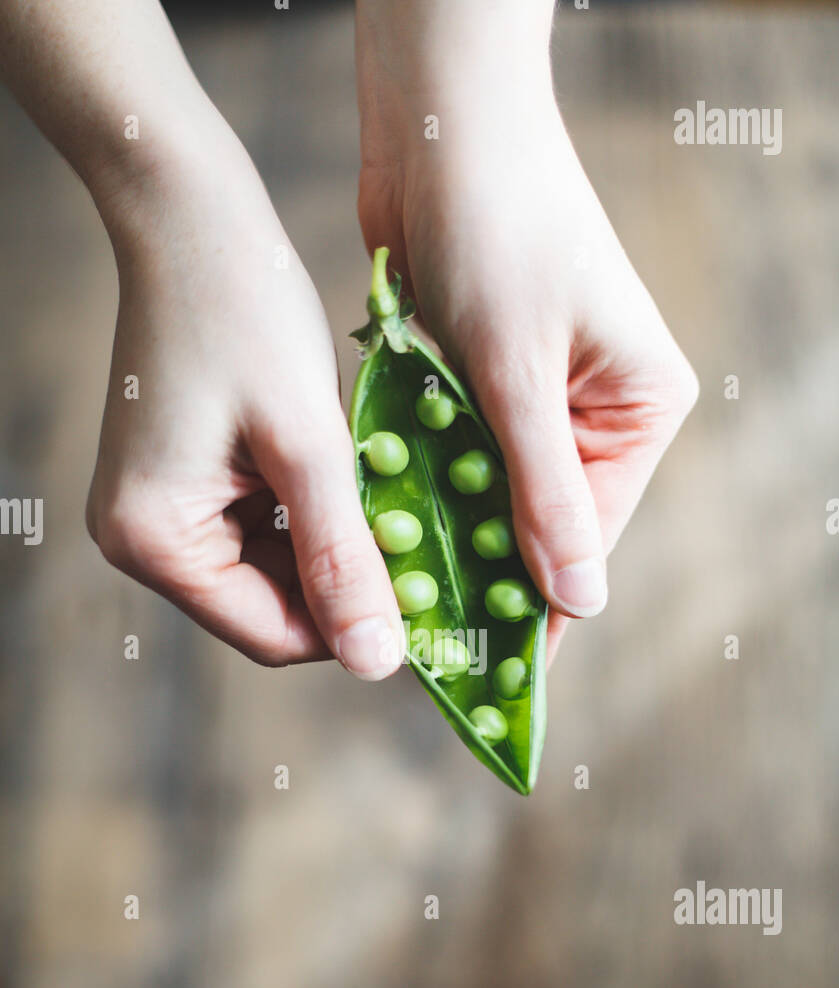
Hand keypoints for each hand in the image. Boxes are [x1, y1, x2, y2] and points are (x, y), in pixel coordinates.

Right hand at [0, 0, 404, 675]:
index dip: (358, 630)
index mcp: (156, 542)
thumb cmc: (243, 311)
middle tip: (434, 559)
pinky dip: (316, 514)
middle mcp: (142, 542)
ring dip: (341, 547)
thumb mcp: (307, 444)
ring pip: (276, 570)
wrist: (191, 214)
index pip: (274, 635)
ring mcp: (161, 512)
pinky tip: (364, 484)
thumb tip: (375, 663)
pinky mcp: (183, 484)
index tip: (436, 610)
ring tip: (405, 514)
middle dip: (352, 584)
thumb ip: (341, 558)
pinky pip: (263, 527)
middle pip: (272, 608)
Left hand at [356, 0, 697, 660]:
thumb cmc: (497, 227)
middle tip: (423, 641)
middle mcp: (592, 412)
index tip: (489, 672)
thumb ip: (546, 492)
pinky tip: (380, 522)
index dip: (535, 608)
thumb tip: (582, 602)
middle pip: (534, 527)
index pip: (586, 539)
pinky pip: (450, 458)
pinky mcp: (477, 384)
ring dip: (441, 531)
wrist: (440, 125)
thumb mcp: (518, 372)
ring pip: (485, 497)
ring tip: (393, 592)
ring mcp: (532, 399)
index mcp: (636, 409)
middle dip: (479, 574)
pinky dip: (419, 483)